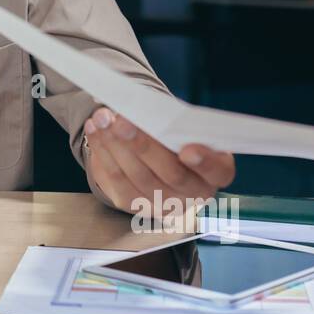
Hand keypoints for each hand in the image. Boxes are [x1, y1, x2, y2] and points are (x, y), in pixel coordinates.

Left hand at [83, 106, 234, 216]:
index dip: (205, 162)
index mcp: (214, 172)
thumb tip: (147, 110)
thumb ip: (175, 124)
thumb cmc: (172, 136)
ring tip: (102, 119)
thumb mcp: (182, 127)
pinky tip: (94, 130)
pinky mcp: (132, 203)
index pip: (218, 171)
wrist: (150, 156)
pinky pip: (115, 179)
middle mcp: (192, 194)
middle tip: (123, 122)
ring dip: (115, 144)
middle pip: (171, 174)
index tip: (188, 149)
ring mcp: (162, 203)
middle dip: (144, 146)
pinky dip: (102, 151)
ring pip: (138, 176)